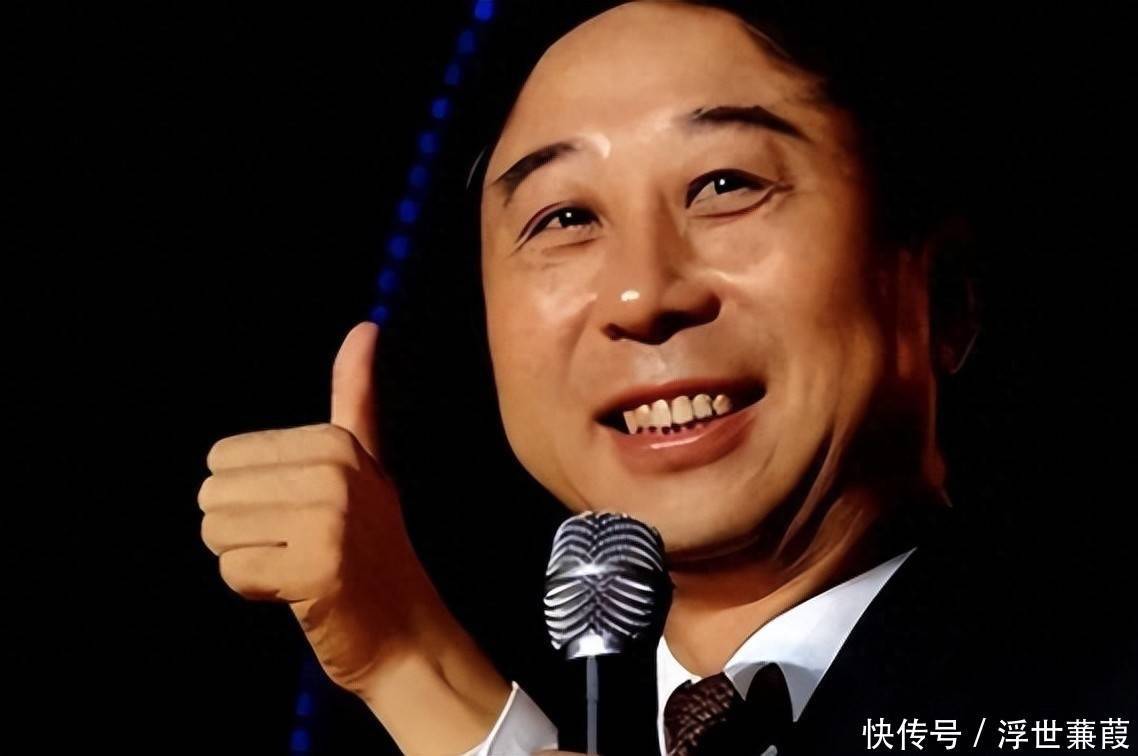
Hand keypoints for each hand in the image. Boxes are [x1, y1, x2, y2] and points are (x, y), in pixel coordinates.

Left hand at [199, 322, 508, 752]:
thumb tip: (366, 326)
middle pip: (214, 495)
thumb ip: (357, 395)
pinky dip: (255, 591)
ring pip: (217, 533)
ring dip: (247, 559)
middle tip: (298, 546)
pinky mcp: (315, 570)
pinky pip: (233, 572)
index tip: (304, 516)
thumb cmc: (372, 548)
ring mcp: (327, 521)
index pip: (225, 459)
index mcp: (337, 442)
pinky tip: (299, 592)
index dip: (253, 498)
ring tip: (297, 566)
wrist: (405, 632)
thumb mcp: (367, 464)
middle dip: (243, 530)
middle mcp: (334, 473)